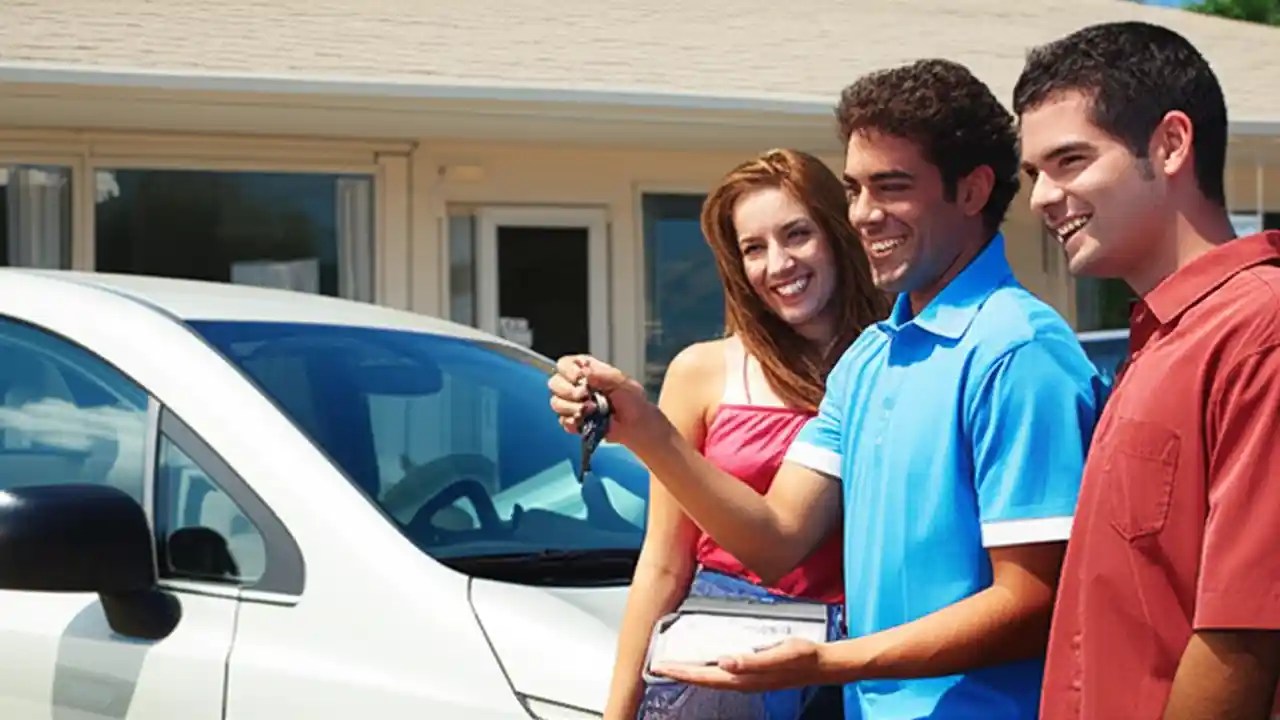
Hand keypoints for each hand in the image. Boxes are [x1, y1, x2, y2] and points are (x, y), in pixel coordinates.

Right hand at [547, 354, 664, 449]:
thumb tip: (584, 371)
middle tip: (586, 396)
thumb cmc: (631, 399)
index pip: (564, 364)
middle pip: (554, 383)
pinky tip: (586, 421)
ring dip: (572, 408)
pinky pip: (563, 421)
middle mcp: (576, 385)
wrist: (636, 424)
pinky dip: (574, 422)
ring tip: (592, 410)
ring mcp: (573, 403)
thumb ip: (603, 375)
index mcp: (586, 370)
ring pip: (556, 403)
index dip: (568, 371)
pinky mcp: (574, 421)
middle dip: (569, 391)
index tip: (581, 378)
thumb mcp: (621, 382)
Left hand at [650, 638, 835, 691]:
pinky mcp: (754, 673)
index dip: (682, 672)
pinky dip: (709, 669)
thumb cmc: (804, 658)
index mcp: (745, 678)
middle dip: (682, 673)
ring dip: (694, 672)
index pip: (705, 677)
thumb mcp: (780, 655)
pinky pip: (724, 674)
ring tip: (677, 665)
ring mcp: (748, 679)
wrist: (824, 664)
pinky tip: (708, 662)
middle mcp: (743, 681)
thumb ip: (752, 661)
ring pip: (713, 679)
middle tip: (660, 666)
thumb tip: (724, 662)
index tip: (661, 667)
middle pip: (705, 680)